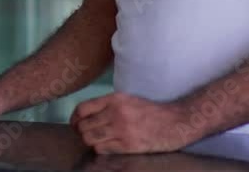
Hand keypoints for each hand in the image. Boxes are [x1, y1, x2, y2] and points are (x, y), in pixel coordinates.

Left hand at [70, 92, 194, 153]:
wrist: (175, 122)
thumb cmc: (150, 111)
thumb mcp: (128, 99)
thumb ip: (108, 105)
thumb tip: (86, 114)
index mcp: (115, 99)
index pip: (82, 109)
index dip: (74, 118)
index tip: (75, 123)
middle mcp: (116, 113)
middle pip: (83, 126)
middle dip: (80, 132)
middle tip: (85, 134)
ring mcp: (122, 130)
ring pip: (90, 139)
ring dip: (89, 141)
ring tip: (95, 141)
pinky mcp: (128, 145)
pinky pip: (102, 149)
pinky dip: (100, 148)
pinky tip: (106, 146)